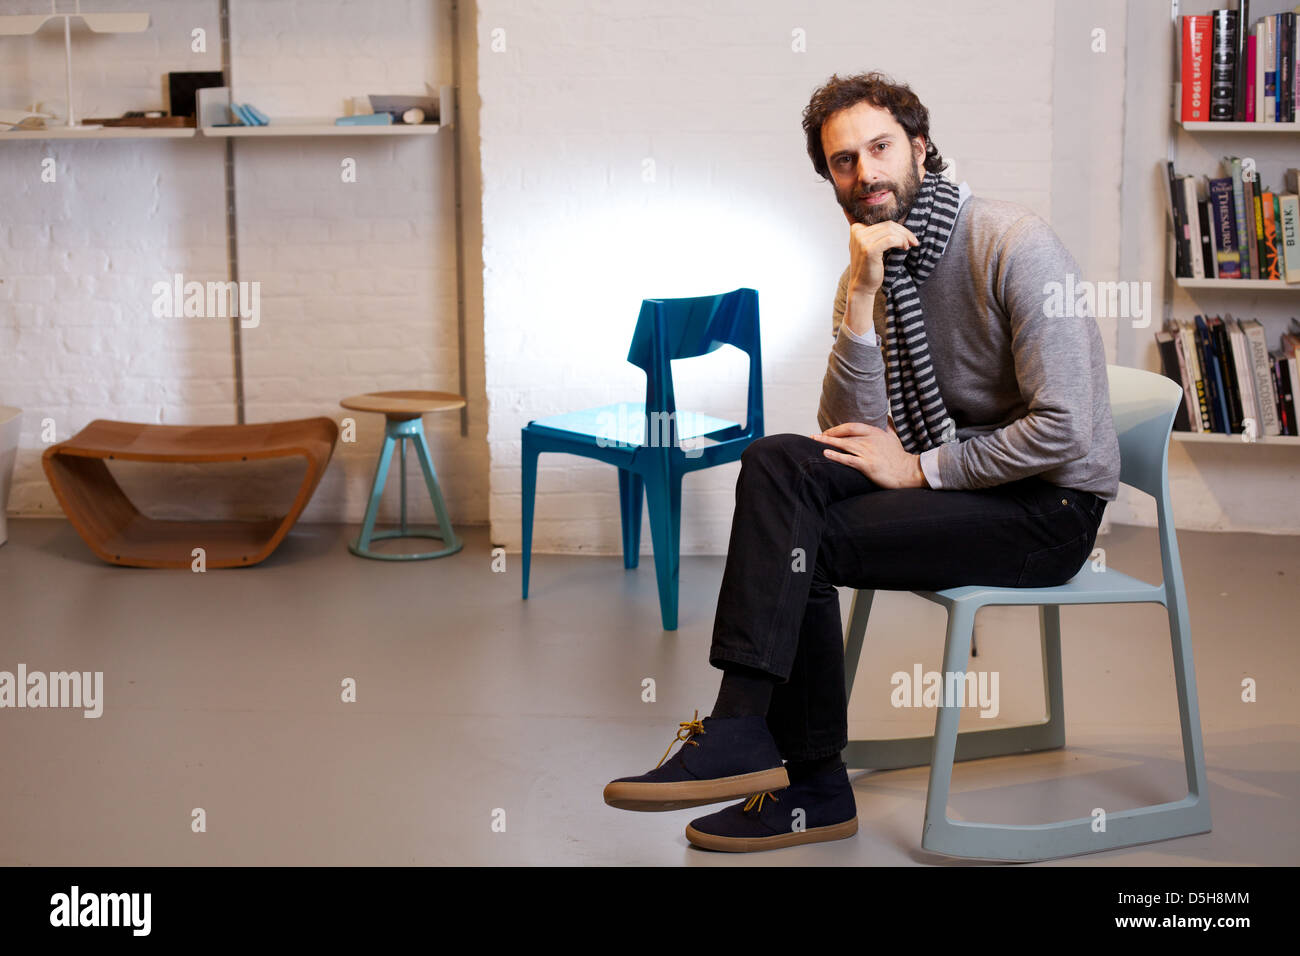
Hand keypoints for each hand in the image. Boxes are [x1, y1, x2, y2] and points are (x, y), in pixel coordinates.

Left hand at [808, 421, 926, 488]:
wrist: (909, 471)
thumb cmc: (899, 456)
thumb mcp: (894, 438)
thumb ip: (888, 427)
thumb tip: (886, 418)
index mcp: (875, 432)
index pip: (852, 426)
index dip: (837, 428)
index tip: (827, 431)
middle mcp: (870, 440)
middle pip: (844, 435)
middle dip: (828, 434)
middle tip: (814, 436)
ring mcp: (868, 452)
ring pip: (844, 445)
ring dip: (827, 442)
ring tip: (814, 440)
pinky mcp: (868, 465)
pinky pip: (849, 459)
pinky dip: (836, 456)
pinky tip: (825, 453)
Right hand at [844, 206, 917, 298]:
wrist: (861, 286)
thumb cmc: (869, 267)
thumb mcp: (870, 246)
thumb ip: (878, 235)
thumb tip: (900, 226)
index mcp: (856, 229)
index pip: (883, 223)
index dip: (898, 229)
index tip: (908, 237)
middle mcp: (857, 232)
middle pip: (888, 225)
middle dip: (904, 232)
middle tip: (914, 241)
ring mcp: (862, 241)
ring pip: (890, 231)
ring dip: (904, 237)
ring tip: (909, 246)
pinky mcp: (869, 250)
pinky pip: (891, 239)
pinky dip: (901, 242)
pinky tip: (904, 248)